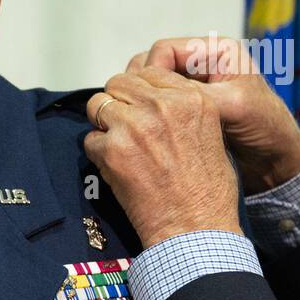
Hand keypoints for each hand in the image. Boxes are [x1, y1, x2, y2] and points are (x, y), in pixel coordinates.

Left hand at [84, 67, 241, 246]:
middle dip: (117, 103)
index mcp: (191, 98)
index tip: (139, 109)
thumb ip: (181, 109)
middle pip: (119, 83)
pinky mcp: (112, 149)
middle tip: (123, 128)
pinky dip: (98, 154)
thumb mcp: (210, 133)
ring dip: (104, 124)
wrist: (196, 227)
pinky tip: (116, 169)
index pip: (148, 72)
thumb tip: (151, 100)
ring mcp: (135, 125)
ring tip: (118, 147)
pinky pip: (90, 140)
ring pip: (98, 105)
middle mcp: (163, 105)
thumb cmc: (207, 191)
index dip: (139, 91)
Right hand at [129, 37, 299, 192]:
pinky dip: (150, 115)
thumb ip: (197, 95)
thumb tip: (157, 95)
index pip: (163, 50)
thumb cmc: (268, 128)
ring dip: (144, 103)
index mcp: (216, 51)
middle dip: (142, 87)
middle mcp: (201, 64)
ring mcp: (192, 88)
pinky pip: (158, 106)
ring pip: (151, 87)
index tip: (145, 97)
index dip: (149, 71)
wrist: (276, 161)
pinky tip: (149, 131)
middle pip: (152, 66)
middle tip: (138, 111)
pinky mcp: (186, 109)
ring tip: (143, 123)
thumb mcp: (235, 106)